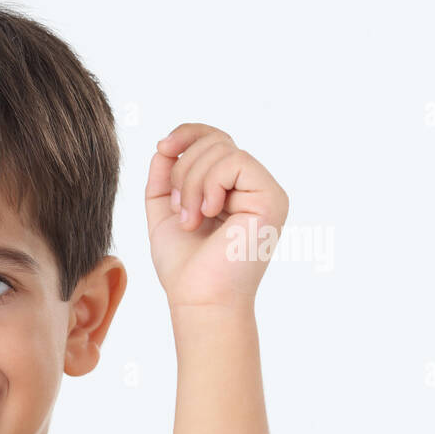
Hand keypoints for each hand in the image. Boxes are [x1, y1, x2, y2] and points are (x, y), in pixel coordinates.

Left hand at [144, 123, 288, 311]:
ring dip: (191, 183)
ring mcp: (265, 191)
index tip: (163, 147)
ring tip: (191, 220)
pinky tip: (207, 214)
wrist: (199, 299)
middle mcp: (252, 187)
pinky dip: (208, 185)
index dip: (188, 135)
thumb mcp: (164, 211)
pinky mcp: (271, 198)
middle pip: (215, 141)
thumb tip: (165, 145)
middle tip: (179, 210)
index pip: (214, 140)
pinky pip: (235, 162)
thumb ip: (163, 177)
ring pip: (222, 150)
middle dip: (183, 170)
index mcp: (231, 189)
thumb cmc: (184, 266)